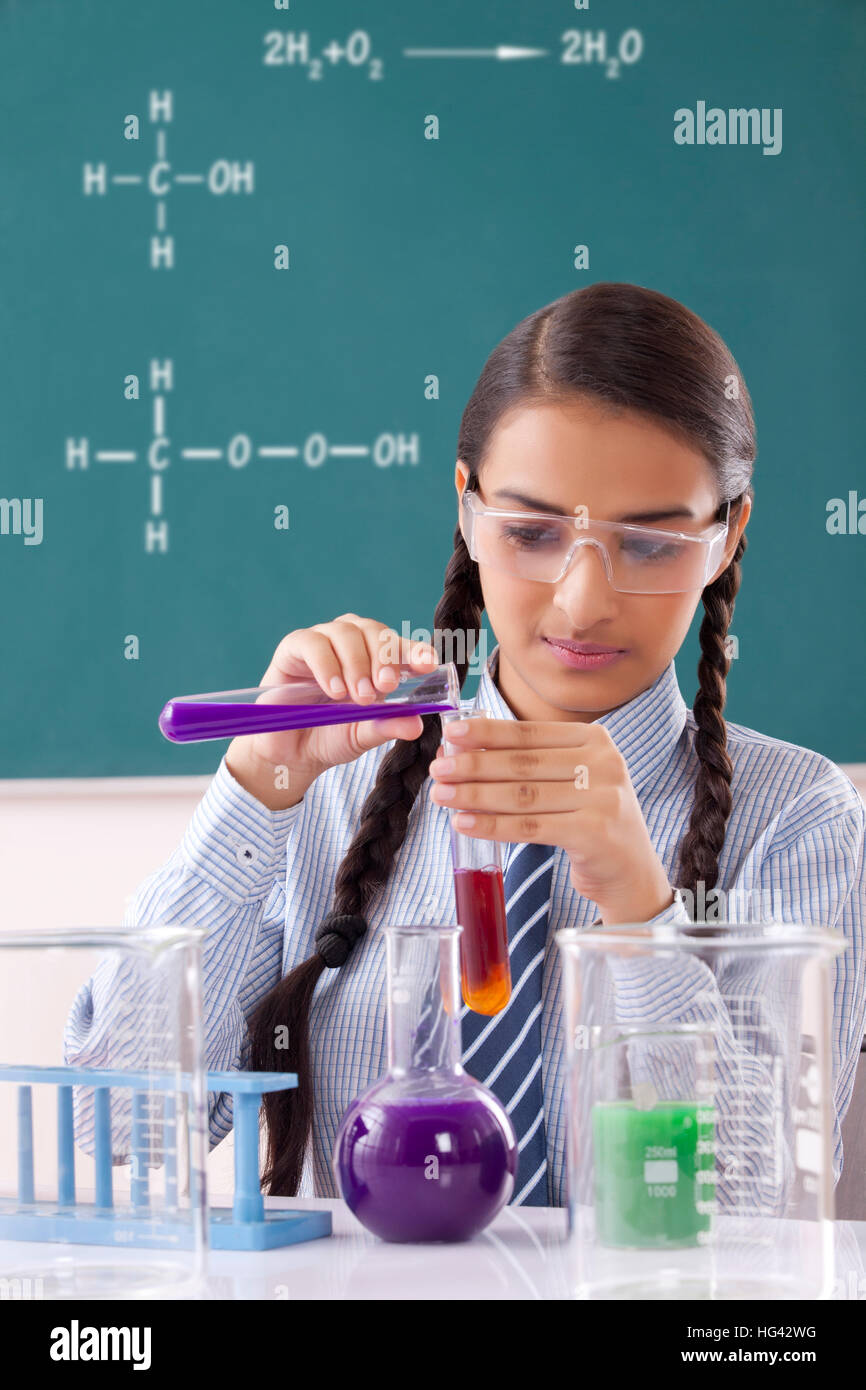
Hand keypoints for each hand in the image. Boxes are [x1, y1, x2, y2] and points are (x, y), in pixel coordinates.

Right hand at [226, 615, 438, 808]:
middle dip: (384, 658)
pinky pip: (312, 643)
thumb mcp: (363, 735)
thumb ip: (387, 726)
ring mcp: (323, 642)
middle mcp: (351, 644)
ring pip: (346, 631)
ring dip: (357, 663)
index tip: (427, 665)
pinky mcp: (293, 648)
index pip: (399, 645)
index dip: (415, 650)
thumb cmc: (330, 737)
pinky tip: (335, 690)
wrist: (290, 753)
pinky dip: (327, 664)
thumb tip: (417, 725)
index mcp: (375, 661)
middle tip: (383, 688)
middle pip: (374, 631)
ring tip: (359, 697)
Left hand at [428, 717, 674, 925]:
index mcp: (595, 739)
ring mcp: (604, 797)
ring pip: (524, 795)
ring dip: (476, 795)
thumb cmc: (590, 822)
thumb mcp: (569, 783)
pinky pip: (531, 827)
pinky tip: (464, 823)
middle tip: (438, 770)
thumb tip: (461, 753)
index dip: (487, 733)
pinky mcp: (595, 832)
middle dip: (474, 766)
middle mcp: (604, 762)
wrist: (631, 874)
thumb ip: (527, 765)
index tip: (451, 734)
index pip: (529, 733)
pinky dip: (493, 825)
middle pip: (524, 763)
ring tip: (442, 796)